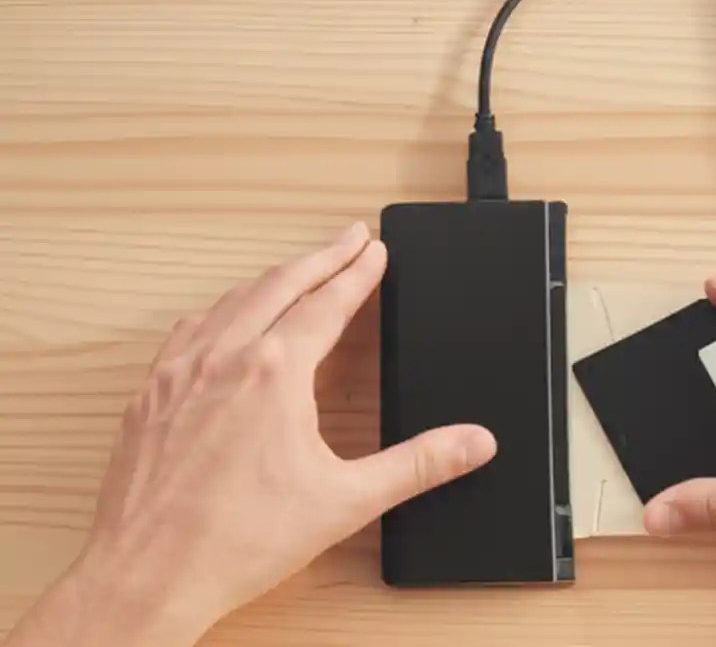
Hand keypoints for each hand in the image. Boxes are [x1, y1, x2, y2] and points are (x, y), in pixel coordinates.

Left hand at [5, 223, 496, 646]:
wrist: (147, 575)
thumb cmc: (235, 541)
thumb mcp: (346, 500)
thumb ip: (418, 464)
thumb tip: (472, 443)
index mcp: (275, 374)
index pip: (328, 302)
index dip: (358, 272)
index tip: (375, 250)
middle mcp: (224, 359)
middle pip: (280, 284)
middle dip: (321, 256)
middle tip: (349, 236)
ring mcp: (180, 373)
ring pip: (231, 300)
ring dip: (272, 277)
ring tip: (298, 269)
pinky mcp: (150, 395)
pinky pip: (190, 329)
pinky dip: (221, 308)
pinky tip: (225, 318)